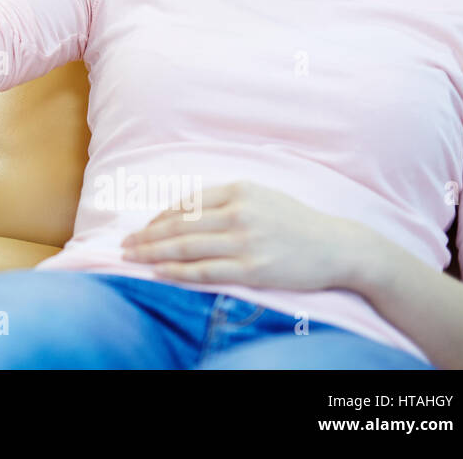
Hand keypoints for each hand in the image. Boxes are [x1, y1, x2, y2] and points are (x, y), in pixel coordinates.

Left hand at [119, 181, 362, 290]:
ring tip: (131, 257)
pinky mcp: (253, 269)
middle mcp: (239, 213)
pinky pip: (204, 271)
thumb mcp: (261, 196)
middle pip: (179, 225)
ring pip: (186, 247)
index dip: (159, 217)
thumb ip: (226, 200)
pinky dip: (177, 272)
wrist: (339, 247)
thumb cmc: (297, 222)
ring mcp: (245, 242)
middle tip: (124, 243)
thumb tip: (184, 211)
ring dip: (153, 253)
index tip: (142, 226)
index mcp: (239, 190)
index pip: (186, 203)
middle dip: (146, 235)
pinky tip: (158, 273)